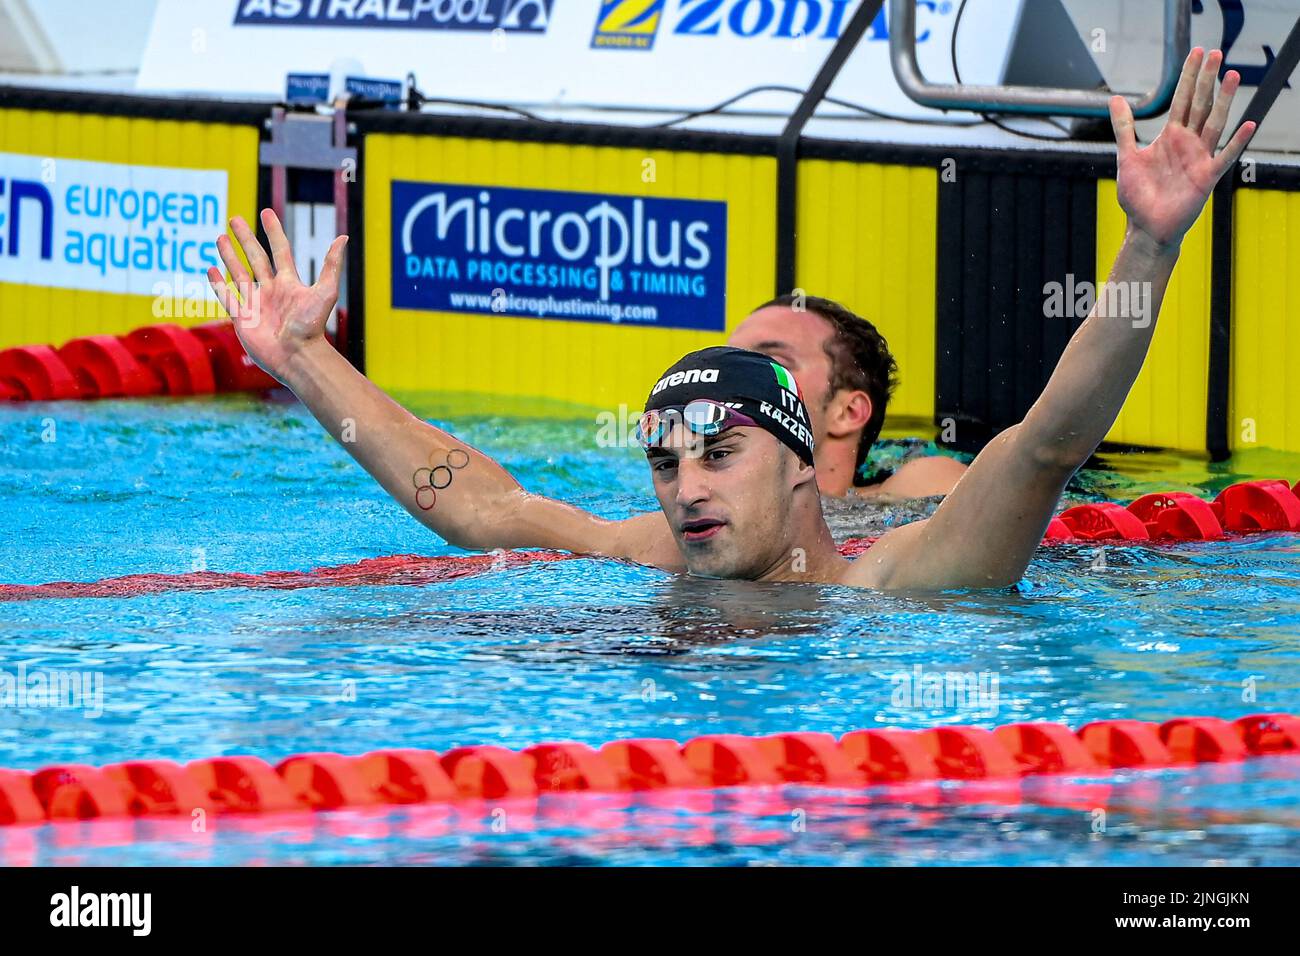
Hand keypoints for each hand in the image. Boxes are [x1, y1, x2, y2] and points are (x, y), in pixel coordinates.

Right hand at [207, 209, 347, 383]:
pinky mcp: (243, 318)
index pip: (280, 250)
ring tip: (220, 238)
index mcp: (289, 283)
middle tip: (234, 219)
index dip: (273, 231)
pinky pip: (227, 297)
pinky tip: (210, 270)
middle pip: (255, 258)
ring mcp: (256, 304)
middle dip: (245, 238)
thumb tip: (343, 238)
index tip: (266, 212)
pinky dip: (218, 284)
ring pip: (238, 274)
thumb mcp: (325, 292)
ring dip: (229, 256)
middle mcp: (271, 290)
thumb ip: (331, 266)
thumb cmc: (311, 327)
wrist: (296, 356)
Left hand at [1110, 48, 1255, 250]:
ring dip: (1224, 101)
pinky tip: (1248, 125)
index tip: (1197, 51)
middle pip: (1200, 104)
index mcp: (1171, 137)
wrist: (1145, 227)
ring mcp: (1199, 158)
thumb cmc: (1139, 195)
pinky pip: (1224, 157)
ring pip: (1214, 124)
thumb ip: (1124, 128)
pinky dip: (1236, 142)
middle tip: (1217, 52)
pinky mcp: (1206, 177)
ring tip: (1233, 76)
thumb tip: (1116, 98)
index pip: (1182, 99)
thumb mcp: (1127, 156)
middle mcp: (1188, 143)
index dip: (1189, 76)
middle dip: (1207, 79)